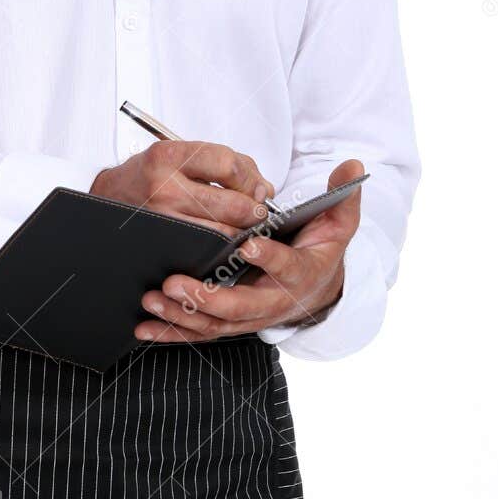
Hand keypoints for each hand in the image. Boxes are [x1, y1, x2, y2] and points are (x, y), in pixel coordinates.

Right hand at [91, 139, 272, 237]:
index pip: (229, 164)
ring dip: (242, 230)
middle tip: (258, 210)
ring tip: (240, 223)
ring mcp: (164, 218)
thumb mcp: (178, 152)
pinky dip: (223, 244)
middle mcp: (165, 187)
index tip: (258, 186)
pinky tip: (224, 236)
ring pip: (224, 231)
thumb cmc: (149, 173)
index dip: (252, 178)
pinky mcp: (165, 242)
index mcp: (169, 155)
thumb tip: (264, 187)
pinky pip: (207, 248)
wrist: (108, 196)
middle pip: (233, 204)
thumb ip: (223, 162)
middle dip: (255, 209)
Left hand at [134, 158, 364, 343]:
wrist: (317, 287)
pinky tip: (144, 328)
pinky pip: (199, 333)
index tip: (247, 245)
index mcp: (300, 272)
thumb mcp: (338, 222)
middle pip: (242, 306)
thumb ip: (342, 195)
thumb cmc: (319, 249)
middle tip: (177, 282)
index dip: (268, 258)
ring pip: (216, 324)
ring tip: (155, 299)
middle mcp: (274, 300)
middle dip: (208, 298)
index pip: (285, 266)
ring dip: (183, 316)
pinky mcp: (231, 324)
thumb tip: (353, 165)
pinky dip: (172, 333)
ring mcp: (251, 316)